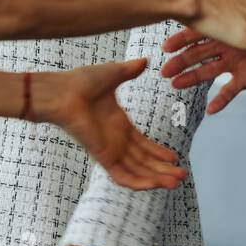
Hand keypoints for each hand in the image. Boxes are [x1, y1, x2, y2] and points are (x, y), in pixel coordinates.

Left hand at [33, 59, 187, 190]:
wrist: (64, 91)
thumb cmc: (81, 82)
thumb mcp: (114, 74)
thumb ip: (130, 71)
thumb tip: (145, 61)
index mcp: (118, 125)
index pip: (142, 145)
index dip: (158, 152)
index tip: (174, 157)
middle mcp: (115, 140)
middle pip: (143, 162)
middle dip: (162, 169)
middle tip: (182, 175)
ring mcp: (109, 150)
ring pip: (136, 172)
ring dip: (156, 179)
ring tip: (177, 182)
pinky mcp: (102, 157)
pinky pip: (122, 176)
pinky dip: (138, 183)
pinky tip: (155, 184)